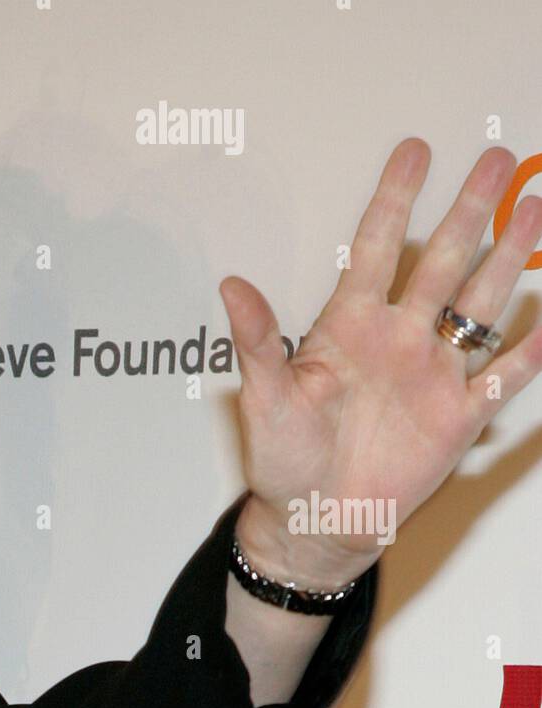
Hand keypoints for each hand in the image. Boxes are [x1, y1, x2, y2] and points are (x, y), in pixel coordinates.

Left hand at [219, 138, 541, 586]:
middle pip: (441, 262)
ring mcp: (432, 375)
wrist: (314, 522)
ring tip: (535, 210)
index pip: (374, 249)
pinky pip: (504, 375)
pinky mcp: (458, 417)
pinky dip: (532, 349)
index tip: (414, 150)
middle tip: (495, 157)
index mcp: (348, 328)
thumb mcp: (264, 399)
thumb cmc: (282, 461)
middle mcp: (397, 340)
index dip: (394, 200)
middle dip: (468, 210)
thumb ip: (257, 342)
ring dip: (508, 259)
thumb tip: (231, 286)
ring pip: (480, 304)